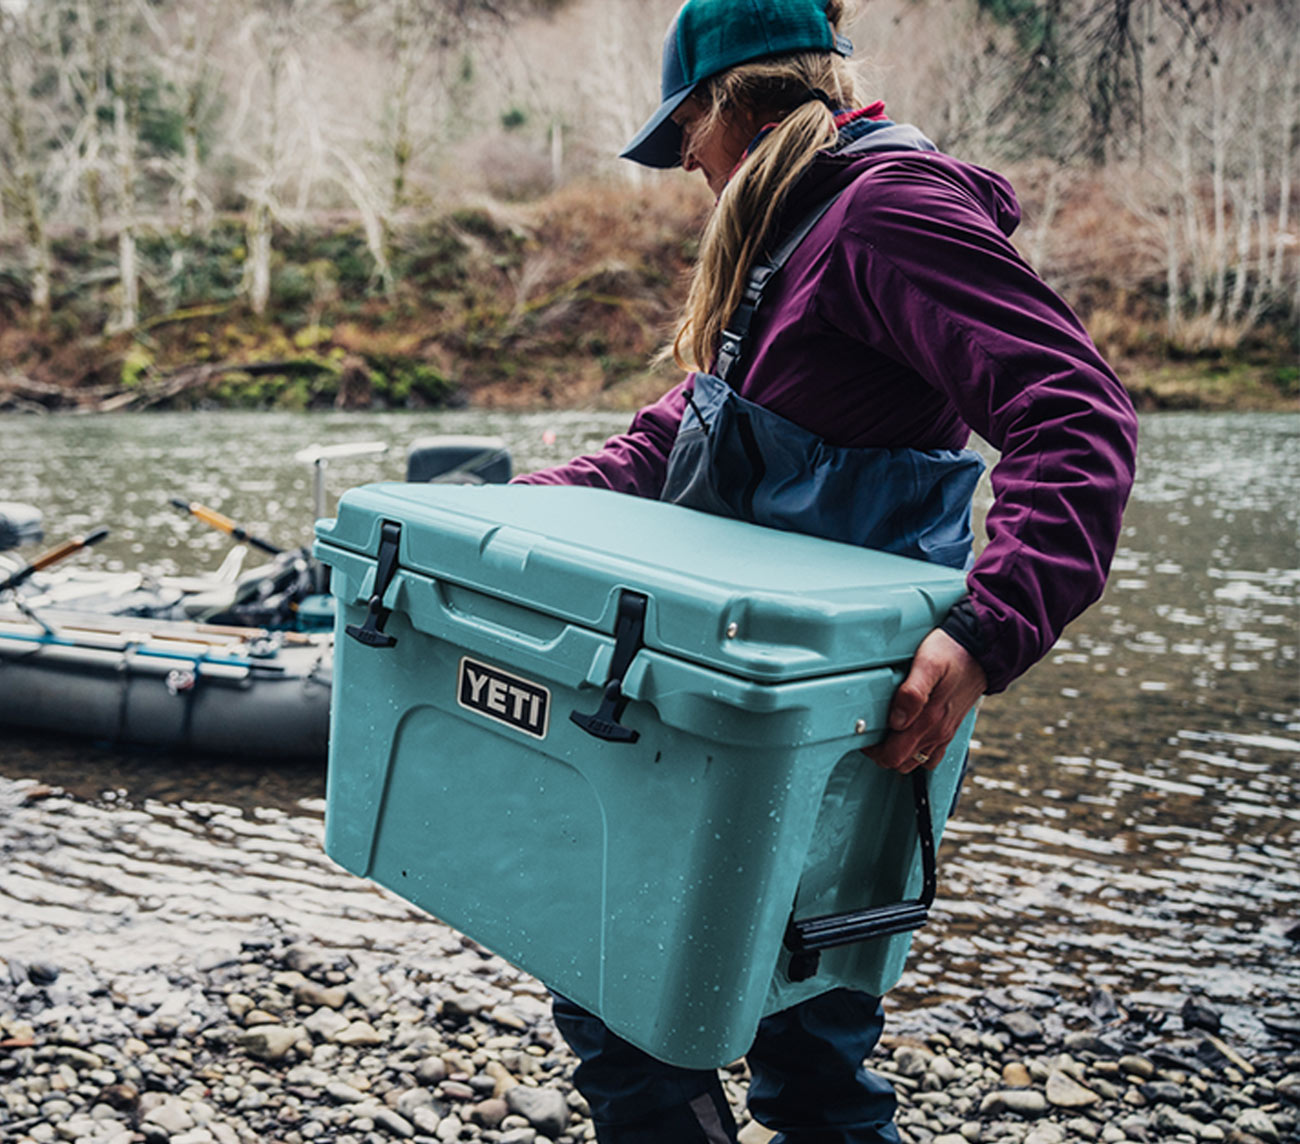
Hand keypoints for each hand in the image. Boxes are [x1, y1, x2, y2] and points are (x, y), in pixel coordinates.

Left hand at [863, 629, 986, 773]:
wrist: (982, 651)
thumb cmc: (951, 652)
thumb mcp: (928, 663)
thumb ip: (912, 693)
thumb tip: (896, 721)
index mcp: (929, 719)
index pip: (893, 755)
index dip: (873, 750)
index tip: (864, 733)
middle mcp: (937, 732)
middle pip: (900, 762)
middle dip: (880, 753)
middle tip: (870, 733)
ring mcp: (944, 733)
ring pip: (914, 762)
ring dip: (897, 754)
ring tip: (884, 735)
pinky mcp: (949, 729)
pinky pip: (931, 756)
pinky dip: (916, 753)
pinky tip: (907, 737)